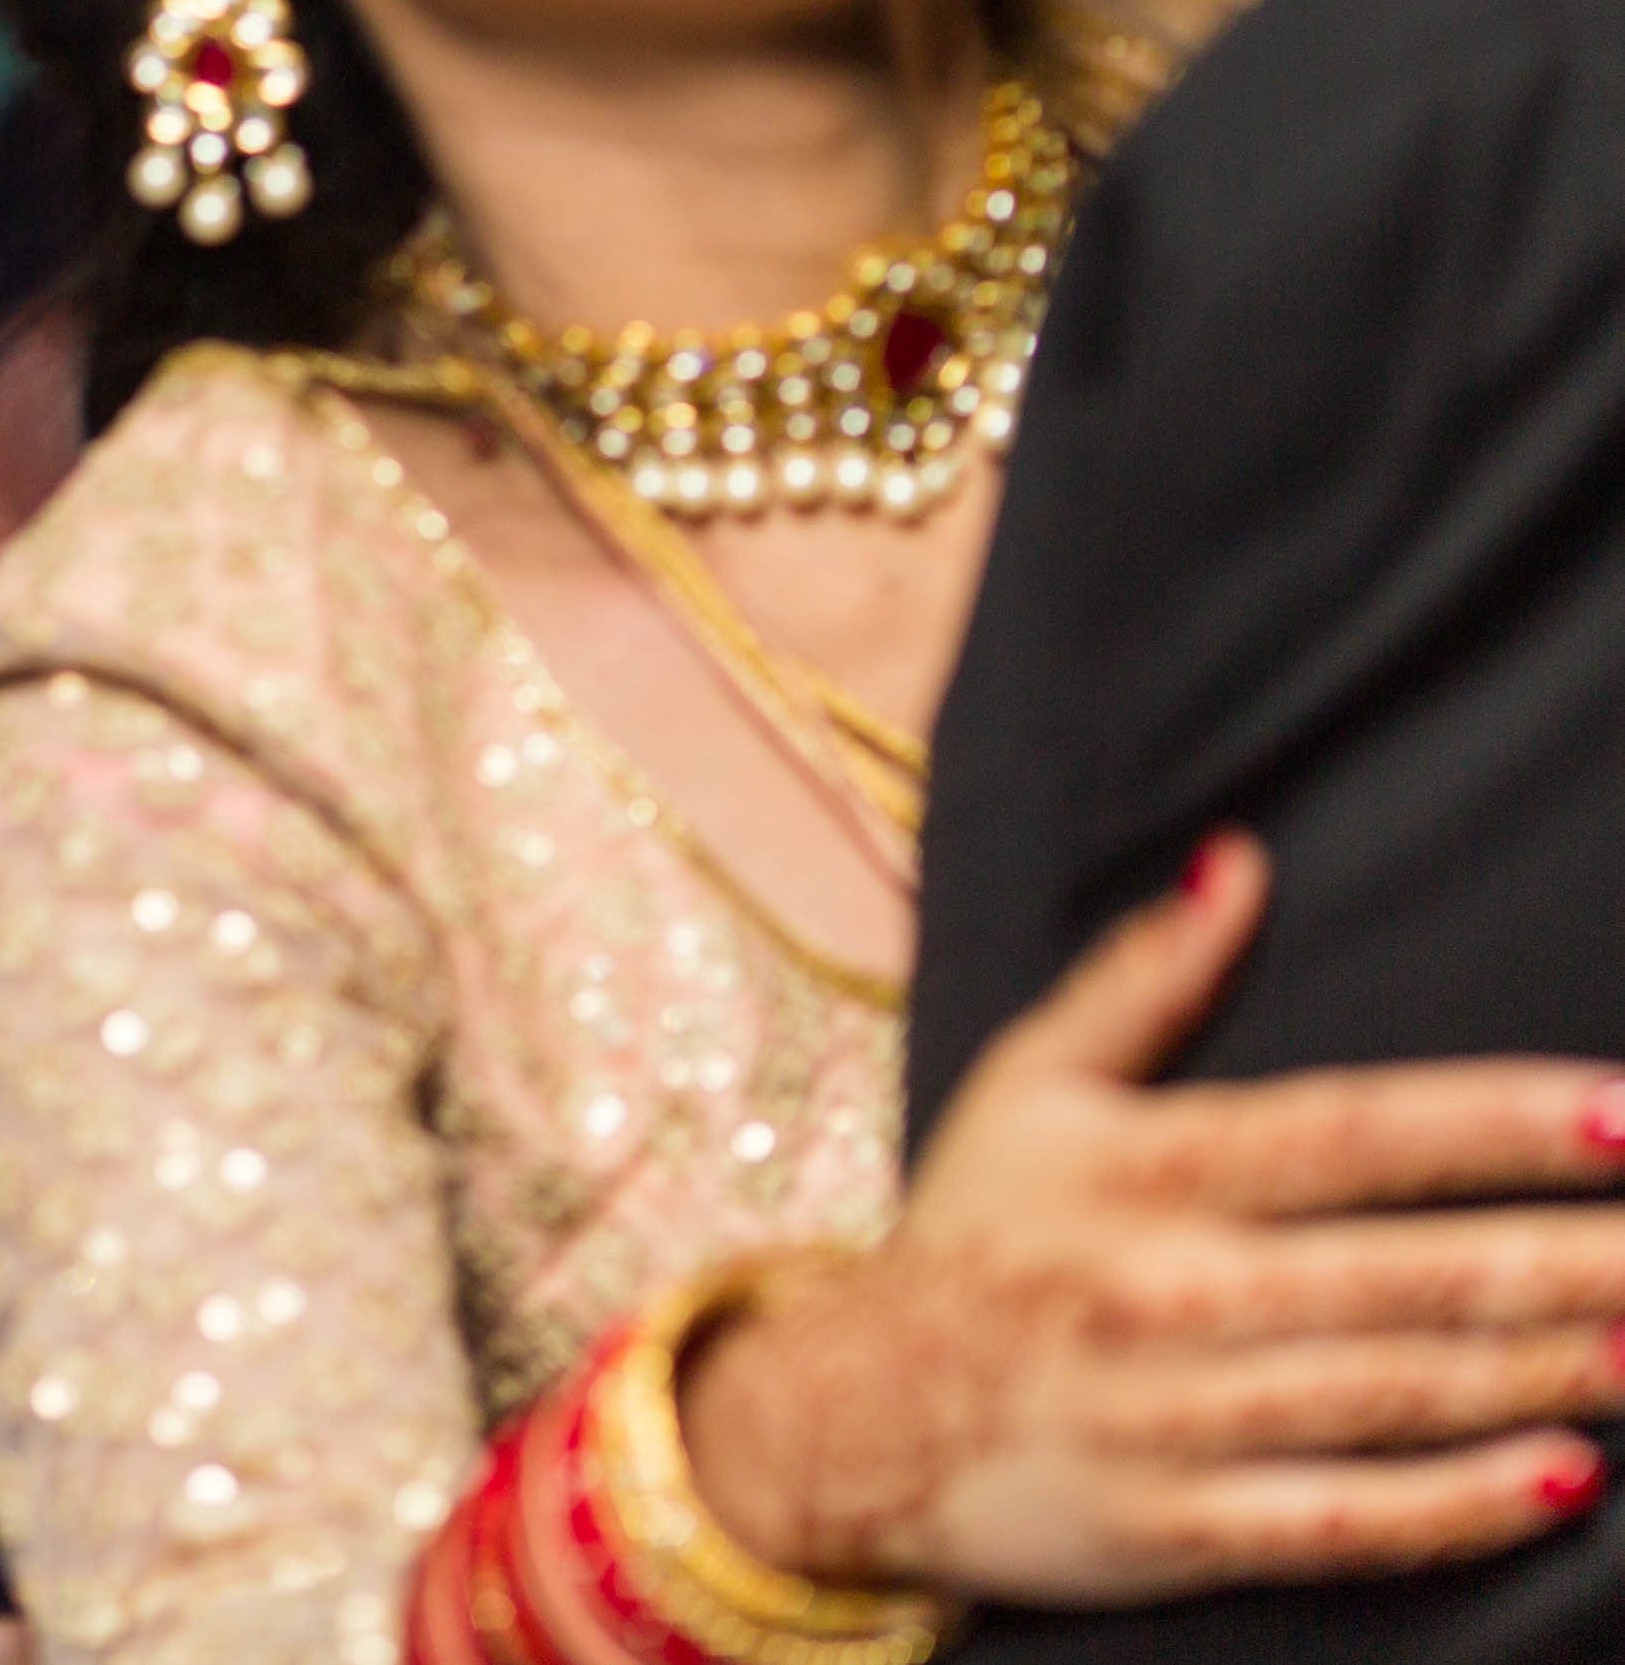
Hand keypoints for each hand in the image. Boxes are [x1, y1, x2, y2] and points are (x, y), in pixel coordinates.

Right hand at [684, 832, 1624, 1600]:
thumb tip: (1243, 861)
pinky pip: (1340, 1519)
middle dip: (1565, 1260)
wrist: (840, 1414)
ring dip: (1540, 1371)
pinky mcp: (1171, 1525)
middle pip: (1401, 1270)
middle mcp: (1160, 1283)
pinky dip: (1456, 1504)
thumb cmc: (969, 1233)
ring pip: (1390, 1390)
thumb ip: (1145, 975)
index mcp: (1138, 1163)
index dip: (1493, 1121)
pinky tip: (1561, 1477)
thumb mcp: (1030, 1082)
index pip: (1347, 1130)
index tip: (1621, 1111)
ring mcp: (1167, 1412)